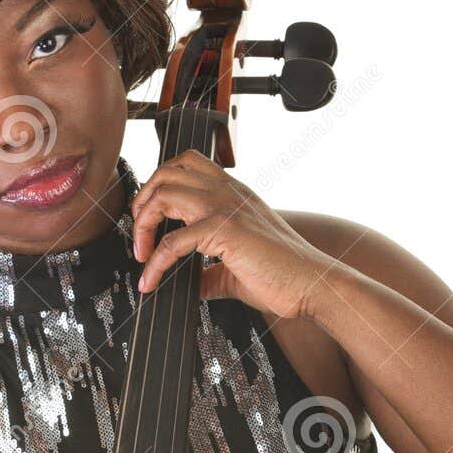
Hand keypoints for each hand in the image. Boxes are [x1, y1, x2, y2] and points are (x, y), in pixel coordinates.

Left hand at [130, 149, 332, 320]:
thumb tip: (189, 285)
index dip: (158, 189)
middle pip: (166, 172)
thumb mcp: (237, 272)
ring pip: (163, 193)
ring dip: (142, 225)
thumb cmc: (286, 277)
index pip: (185, 167)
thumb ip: (211, 273)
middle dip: (142, 203)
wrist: (313, 285)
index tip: (150, 223)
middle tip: (139, 237)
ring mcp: (226, 206)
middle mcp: (228, 192)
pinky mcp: (225, 230)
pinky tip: (152, 282)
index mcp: (233, 193)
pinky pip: (173, 241)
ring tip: (141, 254)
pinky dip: (155, 263)